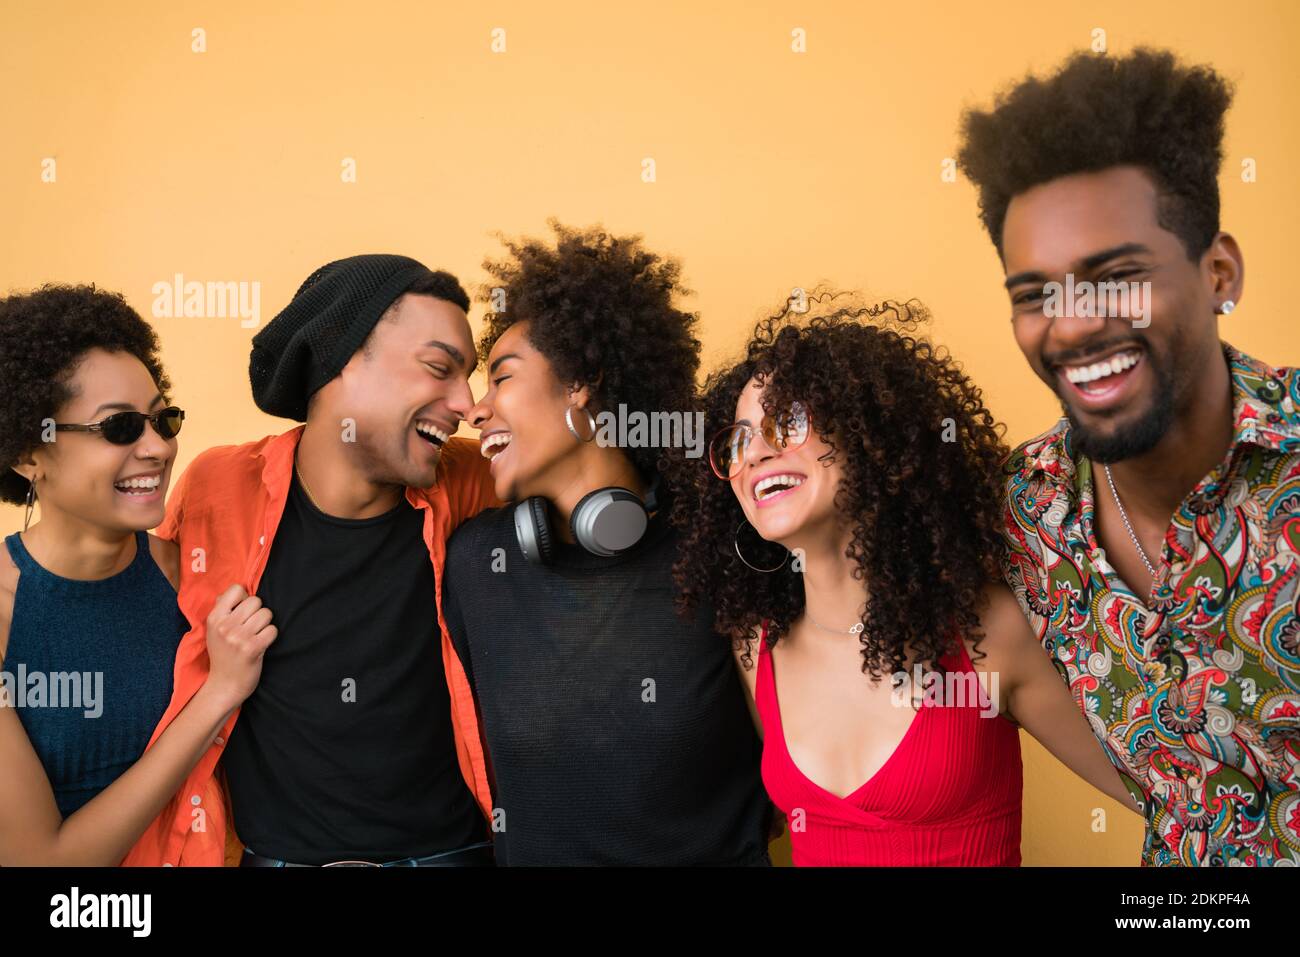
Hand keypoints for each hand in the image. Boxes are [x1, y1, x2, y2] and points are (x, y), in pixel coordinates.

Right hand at [203, 584, 277, 708]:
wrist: (224, 685)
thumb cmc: (223, 654)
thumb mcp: (214, 630)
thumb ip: (223, 608)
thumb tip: (237, 590)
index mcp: (214, 618)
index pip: (237, 589)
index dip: (244, 599)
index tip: (242, 613)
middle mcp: (225, 626)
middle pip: (256, 601)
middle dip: (257, 613)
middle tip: (250, 628)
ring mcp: (238, 637)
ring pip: (266, 614)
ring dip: (265, 625)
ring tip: (255, 637)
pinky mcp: (252, 648)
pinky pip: (273, 630)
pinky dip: (270, 637)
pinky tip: (261, 645)